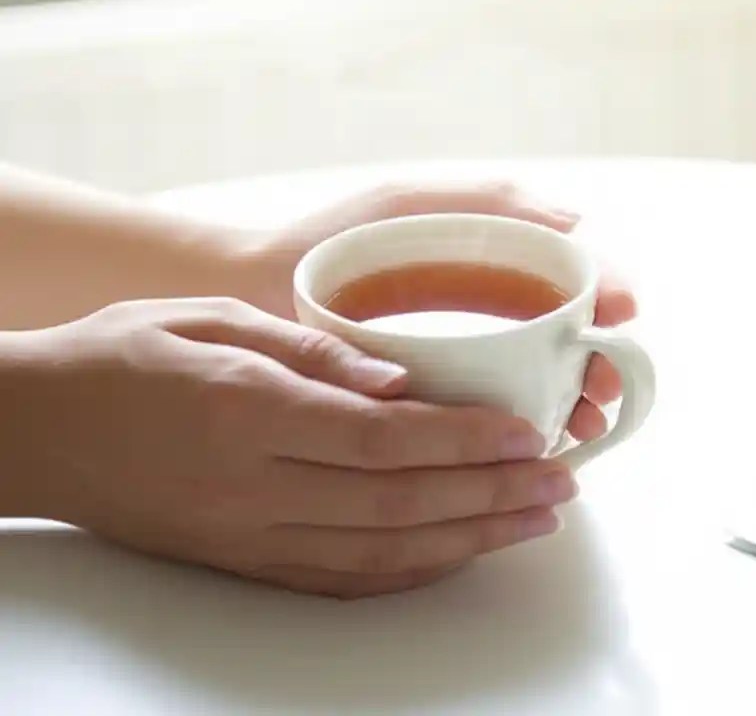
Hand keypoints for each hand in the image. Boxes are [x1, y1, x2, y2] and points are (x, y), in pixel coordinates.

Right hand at [1, 298, 576, 597]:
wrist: (38, 432)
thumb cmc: (124, 358)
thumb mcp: (210, 319)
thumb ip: (312, 349)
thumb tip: (403, 380)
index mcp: (248, 413)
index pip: (382, 438)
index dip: (465, 440)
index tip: (529, 433)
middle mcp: (254, 485)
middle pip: (399, 503)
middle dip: (492, 494)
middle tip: (561, 483)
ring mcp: (250, 534)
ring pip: (382, 551)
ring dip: (470, 537)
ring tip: (536, 519)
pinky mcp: (244, 561)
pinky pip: (342, 580)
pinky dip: (412, 571)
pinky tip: (463, 551)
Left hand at [231, 181, 636, 442]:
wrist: (245, 292)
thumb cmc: (325, 239)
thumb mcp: (408, 205)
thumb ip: (486, 200)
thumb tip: (575, 220)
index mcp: (487, 263)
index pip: (567, 278)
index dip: (605, 294)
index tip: (622, 318)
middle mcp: (484, 312)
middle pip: (564, 338)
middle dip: (596, 365)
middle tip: (605, 392)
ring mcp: (461, 359)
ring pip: (538, 382)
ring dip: (570, 401)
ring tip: (582, 427)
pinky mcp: (432, 402)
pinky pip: (492, 419)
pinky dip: (524, 431)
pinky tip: (539, 443)